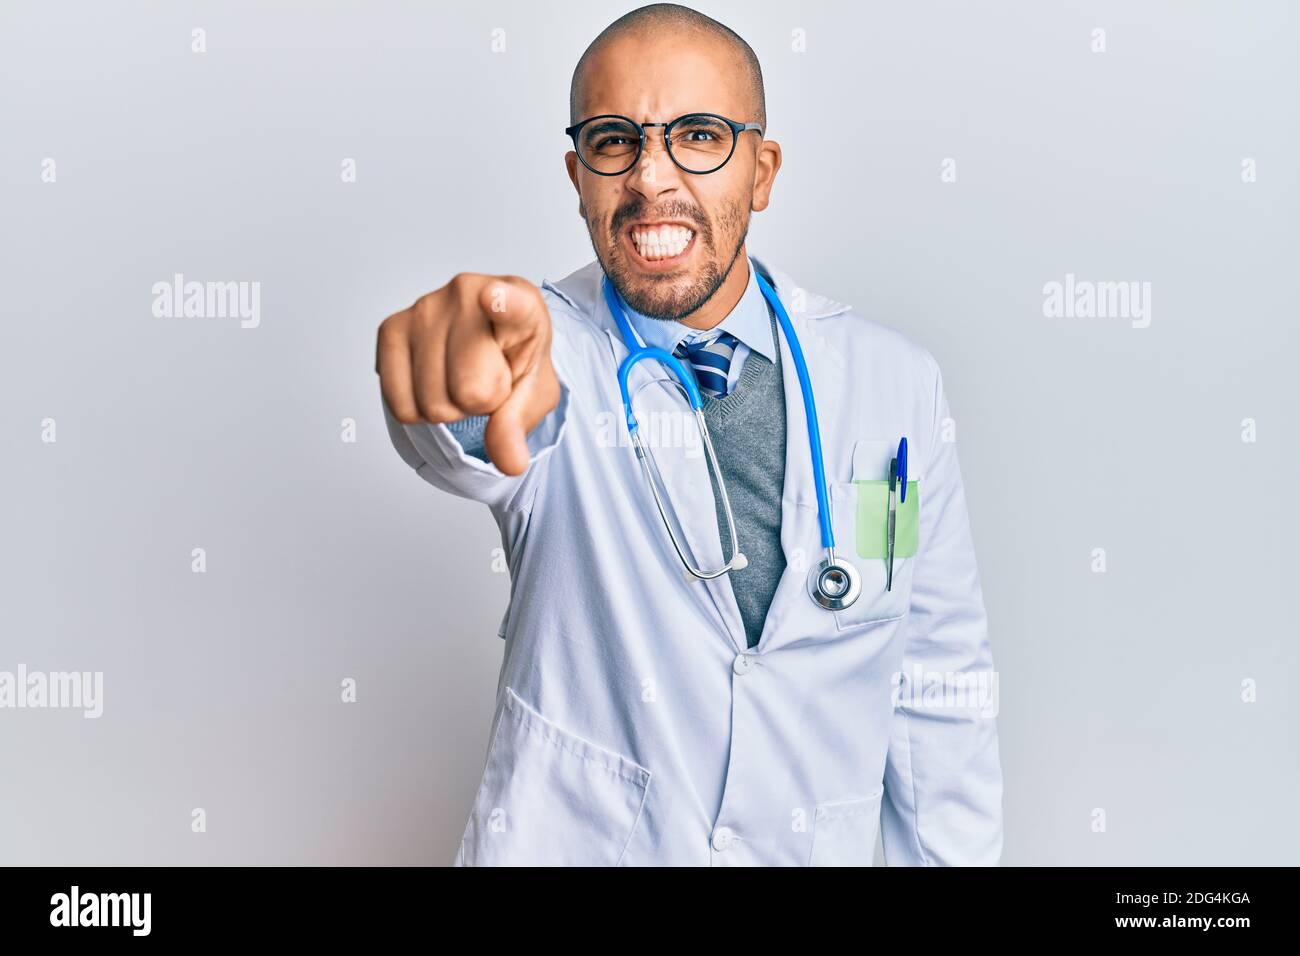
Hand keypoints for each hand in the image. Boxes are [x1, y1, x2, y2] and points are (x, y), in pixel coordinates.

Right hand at [378, 274, 559, 475]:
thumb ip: (520, 423)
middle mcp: (468, 293)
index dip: (503, 303)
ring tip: (461, 377)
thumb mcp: (534, 394)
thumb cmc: (515, 361)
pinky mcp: (391, 327)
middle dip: (478, 403)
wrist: (487, 343)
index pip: (511, 305)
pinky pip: (400, 403)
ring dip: (448, 406)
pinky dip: (418, 409)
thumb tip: (509, 462)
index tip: (495, 296)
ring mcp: (424, 307)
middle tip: (487, 380)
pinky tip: (435, 380)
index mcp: (521, 305)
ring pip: (430, 402)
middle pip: (466, 391)